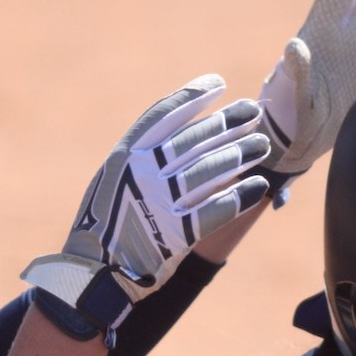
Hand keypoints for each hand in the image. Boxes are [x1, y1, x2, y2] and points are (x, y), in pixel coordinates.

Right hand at [22, 76, 268, 339]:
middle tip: (252, 112)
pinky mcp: (174, 236)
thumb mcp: (114, 176)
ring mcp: (158, 204)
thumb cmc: (109, 219)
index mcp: (125, 155)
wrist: (95, 270)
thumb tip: (187, 127)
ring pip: (207, 171)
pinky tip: (259, 185)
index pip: (163, 116)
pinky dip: (238, 196)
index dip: (193, 98)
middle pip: (192, 140)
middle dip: (226, 123)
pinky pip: (214, 211)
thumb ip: (143, 153)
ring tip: (261, 145)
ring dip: (239, 155)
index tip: (219, 84)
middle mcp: (141, 175)